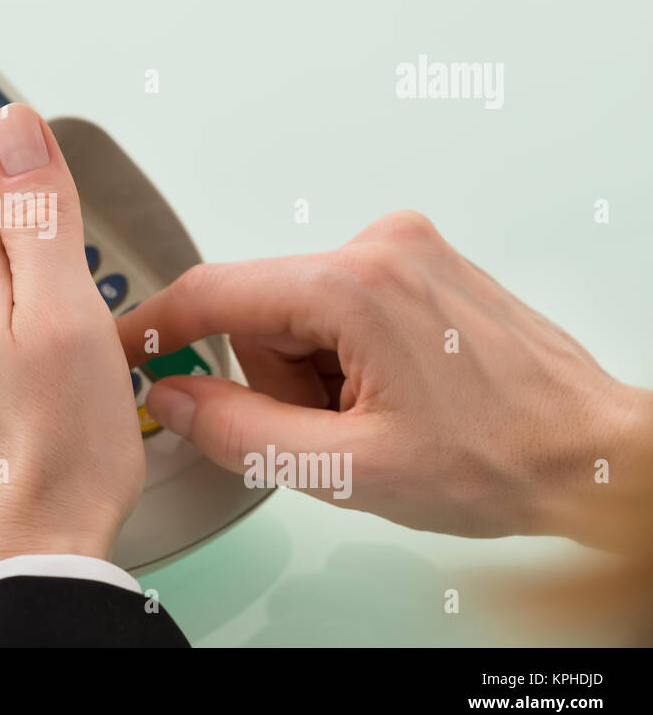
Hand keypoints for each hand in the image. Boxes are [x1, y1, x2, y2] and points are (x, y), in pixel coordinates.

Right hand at [117, 211, 652, 552]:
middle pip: (259, 308)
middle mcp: (380, 244)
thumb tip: (174, 398)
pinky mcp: (419, 260)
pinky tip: (391, 390)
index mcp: (356, 285)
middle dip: (274, 377)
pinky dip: (341, 352)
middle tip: (330, 430)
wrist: (593, 456)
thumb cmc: (499, 460)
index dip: (153, 326)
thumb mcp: (348, 469)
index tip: (121, 348)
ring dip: (311, 370)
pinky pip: (337, 302)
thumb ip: (240, 432)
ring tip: (373, 415)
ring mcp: (404, 247)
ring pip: (297, 309)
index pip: (213, 291)